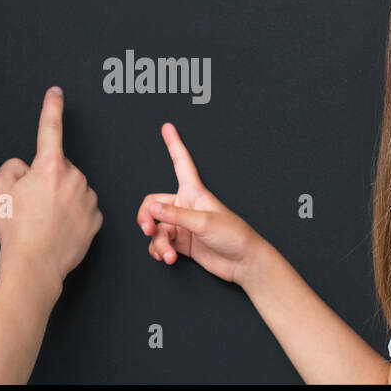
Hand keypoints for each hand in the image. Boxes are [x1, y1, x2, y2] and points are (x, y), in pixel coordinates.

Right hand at [0, 87, 102, 284]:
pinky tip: (59, 228)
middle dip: (47, 178)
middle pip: (59, 167)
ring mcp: (88, 199)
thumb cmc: (15, 230)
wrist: (34, 266)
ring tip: (45, 220)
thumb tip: (25, 167)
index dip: (51, 107)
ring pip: (73, 188)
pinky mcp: (96, 219)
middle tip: (32, 204)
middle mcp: (74, 178)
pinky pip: (84, 208)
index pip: (50, 129)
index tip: (56, 93)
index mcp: (49, 167)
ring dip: (61, 197)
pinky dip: (73, 214)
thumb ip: (11, 168)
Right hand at [135, 123, 265, 284]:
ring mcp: (182, 225)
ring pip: (156, 228)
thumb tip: (151, 210)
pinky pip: (160, 243)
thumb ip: (175, 216)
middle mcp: (185, 206)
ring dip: (157, 241)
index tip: (167, 127)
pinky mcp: (182, 243)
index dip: (174, 144)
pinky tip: (166, 257)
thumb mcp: (203, 222)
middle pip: (153, 205)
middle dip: (147, 218)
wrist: (243, 262)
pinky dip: (159, 250)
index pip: (181, 163)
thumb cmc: (233, 235)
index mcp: (194, 192)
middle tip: (148, 228)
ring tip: (167, 253)